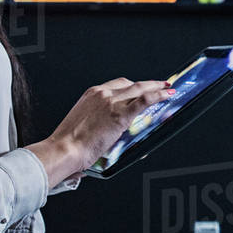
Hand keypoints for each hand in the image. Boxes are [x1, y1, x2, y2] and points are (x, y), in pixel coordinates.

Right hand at [25, 78, 171, 186]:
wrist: (65, 149)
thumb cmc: (68, 143)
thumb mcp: (82, 124)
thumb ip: (96, 121)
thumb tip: (107, 129)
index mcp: (92, 94)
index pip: (117, 84)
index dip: (132, 86)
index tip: (139, 88)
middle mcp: (103, 94)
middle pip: (130, 84)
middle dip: (147, 84)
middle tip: (158, 84)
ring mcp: (112, 103)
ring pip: (140, 89)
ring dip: (156, 87)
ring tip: (167, 88)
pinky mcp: (121, 115)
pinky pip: (144, 100)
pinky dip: (158, 96)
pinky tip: (167, 95)